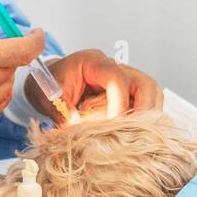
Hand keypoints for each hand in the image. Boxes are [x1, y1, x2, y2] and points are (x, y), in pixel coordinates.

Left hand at [26, 48, 162, 120]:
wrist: (46, 82)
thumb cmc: (47, 85)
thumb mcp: (48, 98)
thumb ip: (63, 112)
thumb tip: (79, 127)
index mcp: (93, 62)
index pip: (117, 79)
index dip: (119, 104)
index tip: (113, 124)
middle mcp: (113, 67)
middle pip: (145, 83)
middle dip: (145, 110)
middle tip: (136, 133)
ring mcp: (123, 77)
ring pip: (151, 93)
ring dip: (148, 115)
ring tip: (137, 134)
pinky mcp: (126, 91)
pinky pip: (145, 102)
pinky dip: (144, 117)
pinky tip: (134, 132)